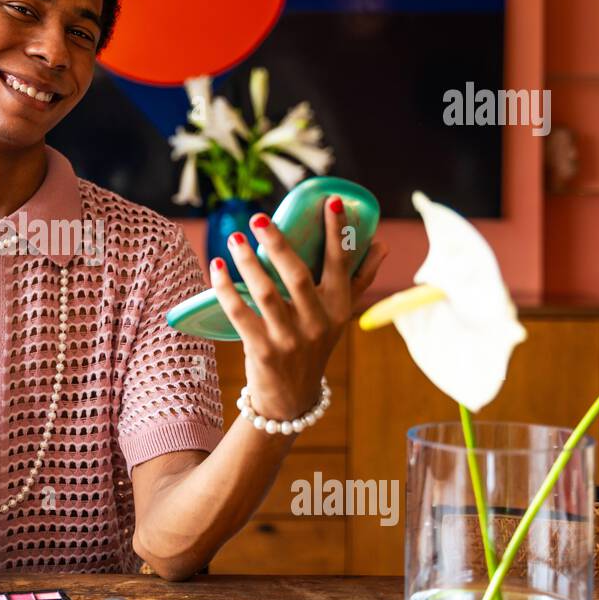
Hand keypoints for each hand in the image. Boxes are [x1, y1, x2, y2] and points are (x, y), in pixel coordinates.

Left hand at [210, 195, 389, 424]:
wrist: (292, 398)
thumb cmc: (314, 344)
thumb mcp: (339, 316)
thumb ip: (359, 280)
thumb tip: (381, 244)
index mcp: (340, 307)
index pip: (341, 263)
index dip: (338, 231)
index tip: (331, 201)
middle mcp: (318, 322)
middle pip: (297, 274)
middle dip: (278, 242)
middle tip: (258, 218)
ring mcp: (290, 338)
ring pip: (266, 292)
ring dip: (248, 262)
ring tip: (235, 238)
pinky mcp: (263, 351)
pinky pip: (240, 313)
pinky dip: (225, 289)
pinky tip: (217, 267)